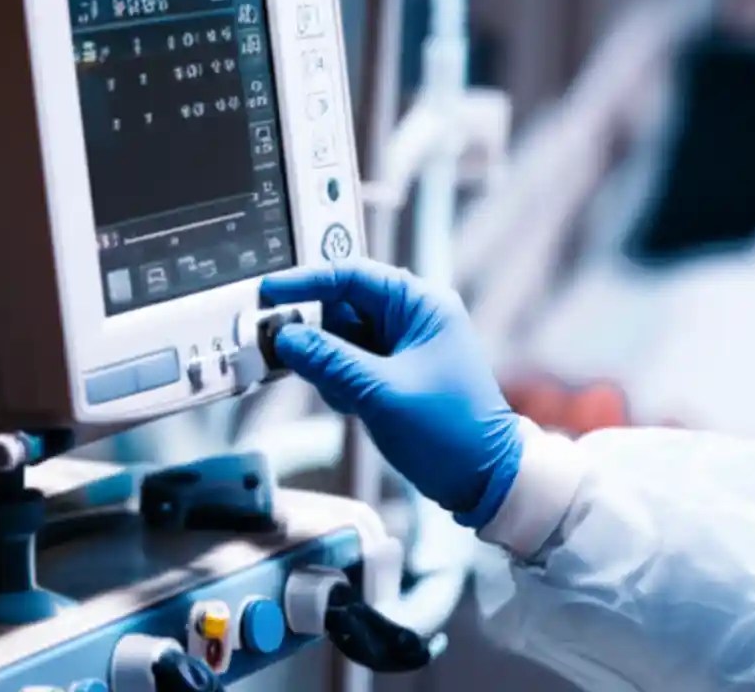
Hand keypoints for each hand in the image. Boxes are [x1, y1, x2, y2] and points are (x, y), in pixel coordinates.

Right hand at [260, 260, 522, 526]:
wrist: (485, 479)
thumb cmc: (450, 432)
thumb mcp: (381, 392)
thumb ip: (329, 361)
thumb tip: (287, 337)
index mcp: (421, 305)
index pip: (352, 276)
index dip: (306, 282)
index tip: (269, 293)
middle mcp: (413, 319)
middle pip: (343, 307)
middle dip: (314, 332)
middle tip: (281, 350)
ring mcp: (404, 348)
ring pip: (343, 340)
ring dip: (327, 364)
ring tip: (337, 392)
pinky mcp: (394, 375)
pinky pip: (351, 365)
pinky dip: (339, 381)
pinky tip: (347, 404)